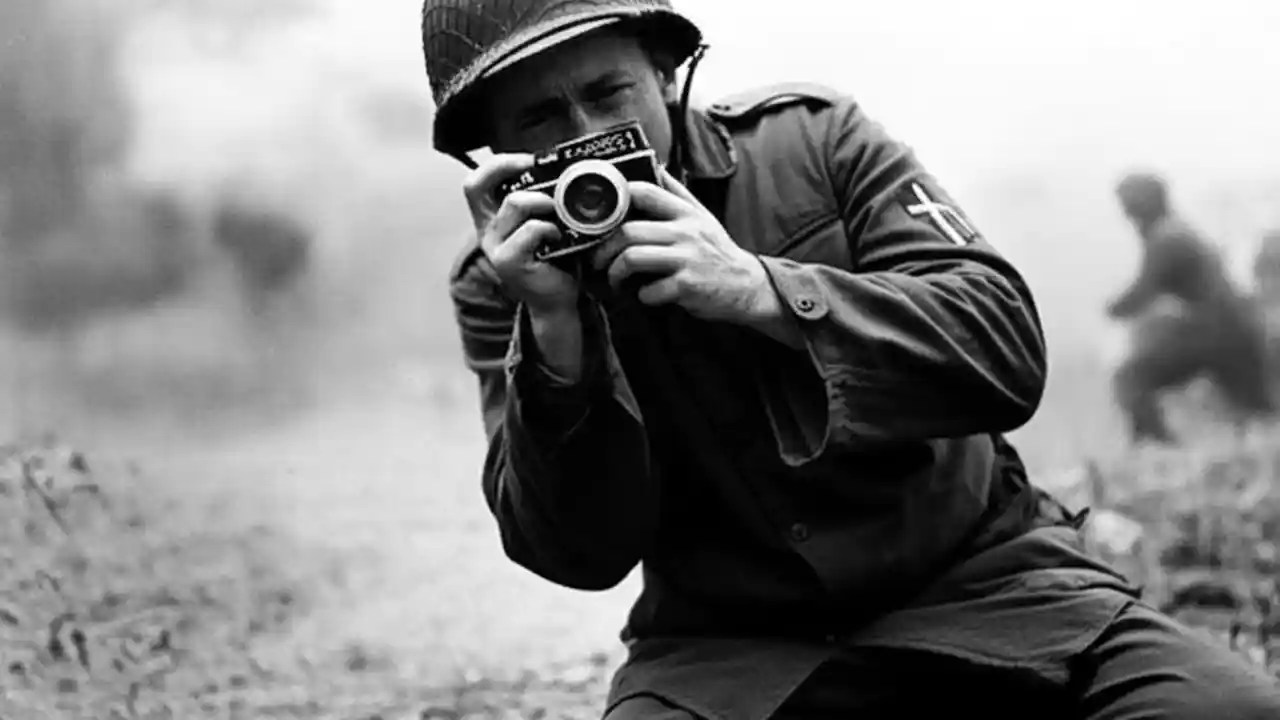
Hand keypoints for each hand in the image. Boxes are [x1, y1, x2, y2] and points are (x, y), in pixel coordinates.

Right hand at [463, 154, 578, 315]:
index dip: (498, 163)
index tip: (529, 160)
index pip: (476, 182)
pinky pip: (532, 228)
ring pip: (514, 203)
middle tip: (536, 168)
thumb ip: (542, 199)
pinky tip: (559, 238)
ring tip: (560, 215)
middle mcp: (486, 231)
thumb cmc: (555, 258)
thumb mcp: (544, 222)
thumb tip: (566, 168)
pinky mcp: (508, 261)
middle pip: (476, 184)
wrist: (557, 299)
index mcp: (492, 218)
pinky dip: (551, 228)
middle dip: (508, 166)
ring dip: (543, 201)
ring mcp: (494, 247)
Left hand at [590, 166, 773, 323]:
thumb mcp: (702, 216)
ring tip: (615, 279)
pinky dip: (642, 296)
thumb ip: (677, 192)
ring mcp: (687, 259)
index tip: (600, 217)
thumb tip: (654, 166)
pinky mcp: (688, 286)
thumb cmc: (717, 251)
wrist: (747, 285)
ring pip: (633, 258)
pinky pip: (649, 290)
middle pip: (628, 231)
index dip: (616, 199)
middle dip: (604, 249)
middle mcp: (686, 232)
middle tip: (598, 260)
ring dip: (615, 273)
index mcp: (685, 213)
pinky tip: (646, 295)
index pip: (645, 192)